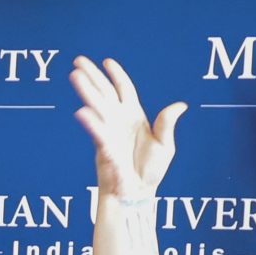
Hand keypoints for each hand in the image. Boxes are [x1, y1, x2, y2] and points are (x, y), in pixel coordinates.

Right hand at [70, 56, 184, 202]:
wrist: (138, 193)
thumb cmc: (150, 171)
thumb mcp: (164, 145)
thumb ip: (167, 124)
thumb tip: (180, 105)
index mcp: (134, 116)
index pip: (123, 89)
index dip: (116, 75)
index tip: (107, 61)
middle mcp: (119, 121)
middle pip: (104, 92)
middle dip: (93, 76)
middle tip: (78, 61)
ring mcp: (109, 132)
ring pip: (97, 107)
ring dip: (86, 91)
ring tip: (75, 75)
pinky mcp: (104, 148)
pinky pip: (99, 133)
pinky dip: (91, 123)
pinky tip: (82, 112)